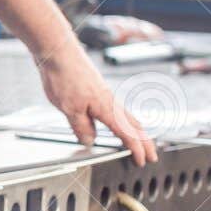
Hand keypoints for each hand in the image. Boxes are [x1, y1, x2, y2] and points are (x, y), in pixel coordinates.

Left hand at [36, 40, 157, 165]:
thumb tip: (90, 141)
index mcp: (107, 108)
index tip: (142, 161)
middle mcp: (110, 100)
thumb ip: (81, 127)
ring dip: (136, 130)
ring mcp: (104, 93)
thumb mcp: (69, 109)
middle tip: (152, 155)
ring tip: (140, 141)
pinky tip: (115, 121)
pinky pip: (116, 108)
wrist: (57, 50)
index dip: (136, 149)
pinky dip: (123, 119)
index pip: (127, 133)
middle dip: (145, 141)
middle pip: (134, 124)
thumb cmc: (64, 75)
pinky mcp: (96, 88)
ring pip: (126, 115)